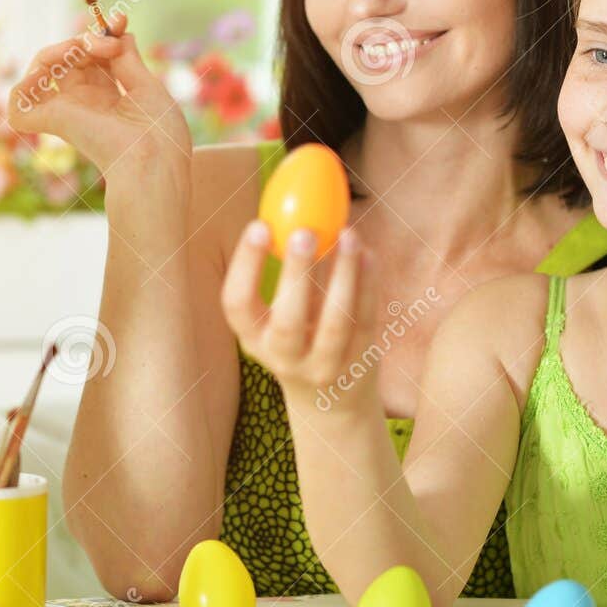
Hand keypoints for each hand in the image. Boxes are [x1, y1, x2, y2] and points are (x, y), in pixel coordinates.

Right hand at [6, 13, 191, 186]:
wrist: (154, 159)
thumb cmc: (159, 134)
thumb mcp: (147, 86)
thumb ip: (127, 59)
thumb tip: (119, 32)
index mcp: (108, 97)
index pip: (92, 57)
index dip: (102, 35)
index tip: (120, 20)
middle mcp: (84, 103)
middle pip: (68, 56)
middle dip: (86, 39)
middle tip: (109, 44)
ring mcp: (66, 110)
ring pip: (41, 68)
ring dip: (57, 49)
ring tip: (82, 49)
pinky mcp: (51, 121)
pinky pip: (18, 102)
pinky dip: (24, 83)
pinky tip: (52, 70)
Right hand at [220, 221, 378, 414]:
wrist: (330, 400)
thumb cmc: (300, 337)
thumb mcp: (278, 315)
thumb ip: (286, 273)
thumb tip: (296, 206)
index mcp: (253, 339)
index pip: (237, 305)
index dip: (245, 265)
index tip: (260, 225)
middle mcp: (283, 359)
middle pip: (286, 322)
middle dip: (294, 275)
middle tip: (304, 231)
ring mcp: (323, 367)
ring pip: (334, 324)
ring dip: (343, 275)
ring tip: (348, 233)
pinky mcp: (358, 365)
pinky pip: (365, 322)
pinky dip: (368, 286)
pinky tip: (368, 254)